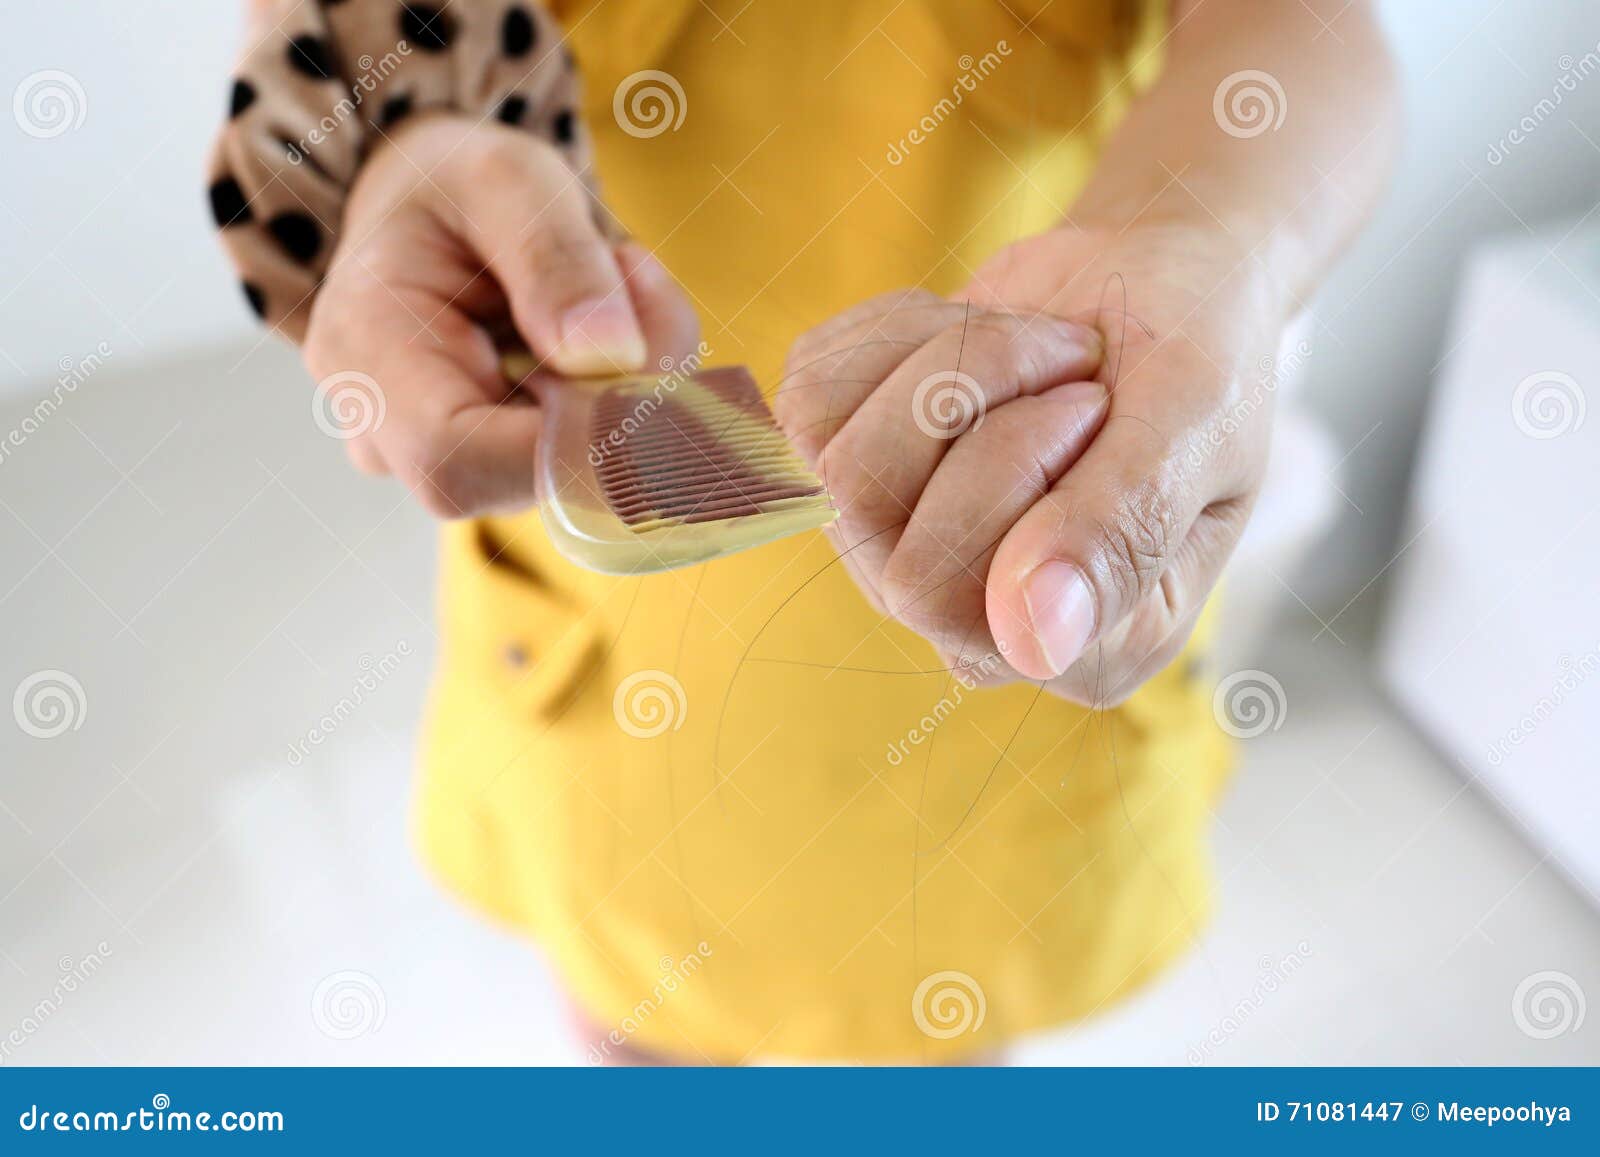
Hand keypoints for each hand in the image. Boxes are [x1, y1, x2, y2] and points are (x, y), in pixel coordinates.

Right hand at [303, 115, 698, 516]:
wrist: (429, 210)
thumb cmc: (453, 186)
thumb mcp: (504, 179)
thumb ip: (556, 256)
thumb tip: (610, 353)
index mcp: (366, 355)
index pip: (457, 461)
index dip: (566, 441)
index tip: (637, 354)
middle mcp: (389, 433)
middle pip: (529, 474)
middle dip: (616, 393)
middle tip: (640, 278)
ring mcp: (442, 460)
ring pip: (571, 470)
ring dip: (624, 383)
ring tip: (612, 282)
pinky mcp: (494, 465)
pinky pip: (582, 456)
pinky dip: (618, 392)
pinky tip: (602, 327)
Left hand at [776, 224, 1280, 705]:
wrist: (1153, 277)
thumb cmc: (1198, 353)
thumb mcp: (1194, 424)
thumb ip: (1123, 530)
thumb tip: (1032, 643)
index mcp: (1085, 649)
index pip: (944, 593)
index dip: (1002, 470)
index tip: (1097, 407)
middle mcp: (974, 626)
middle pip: (868, 515)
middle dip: (973, 394)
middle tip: (1069, 365)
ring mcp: (900, 558)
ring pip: (829, 456)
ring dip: (940, 358)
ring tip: (1029, 346)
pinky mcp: (848, 477)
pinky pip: (809, 398)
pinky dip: (895, 335)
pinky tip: (971, 338)